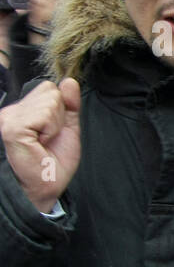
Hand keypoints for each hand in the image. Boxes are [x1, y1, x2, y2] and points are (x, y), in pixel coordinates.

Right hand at [0, 78, 80, 212]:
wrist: (48, 185)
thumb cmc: (54, 161)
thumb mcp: (68, 128)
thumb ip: (70, 105)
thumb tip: (69, 81)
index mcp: (22, 110)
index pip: (48, 88)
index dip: (60, 108)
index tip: (53, 131)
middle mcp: (11, 111)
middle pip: (50, 91)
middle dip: (59, 116)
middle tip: (49, 138)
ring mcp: (9, 117)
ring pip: (49, 100)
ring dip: (55, 124)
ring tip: (44, 141)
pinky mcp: (12, 127)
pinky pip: (44, 114)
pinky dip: (51, 129)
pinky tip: (41, 142)